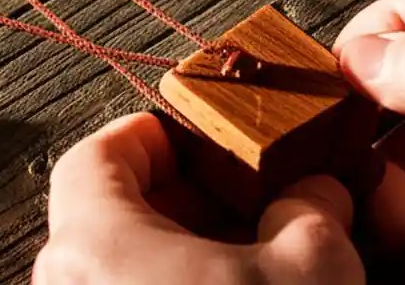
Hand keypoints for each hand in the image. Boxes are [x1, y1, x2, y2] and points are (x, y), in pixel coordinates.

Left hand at [33, 112, 363, 283]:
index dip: (150, 136)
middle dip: (180, 199)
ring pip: (121, 271)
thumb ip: (308, 211)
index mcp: (93, 241)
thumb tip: (311, 194)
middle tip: (239, 195)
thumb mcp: (310, 271)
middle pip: (108, 214)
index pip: (97, 157)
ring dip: (182, 256)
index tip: (191, 133)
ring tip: (252, 259)